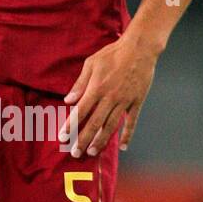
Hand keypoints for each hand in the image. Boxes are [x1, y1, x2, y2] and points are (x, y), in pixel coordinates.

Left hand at [60, 33, 156, 156]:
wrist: (140, 48)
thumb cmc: (113, 54)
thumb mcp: (91, 64)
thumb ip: (80, 84)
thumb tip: (68, 100)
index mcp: (96, 88)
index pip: (80, 112)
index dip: (70, 126)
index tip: (62, 137)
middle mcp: (109, 98)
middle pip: (94, 123)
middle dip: (83, 140)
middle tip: (76, 153)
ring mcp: (124, 101)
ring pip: (111, 126)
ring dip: (101, 140)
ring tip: (93, 151)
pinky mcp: (137, 101)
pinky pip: (132, 121)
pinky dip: (128, 135)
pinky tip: (124, 146)